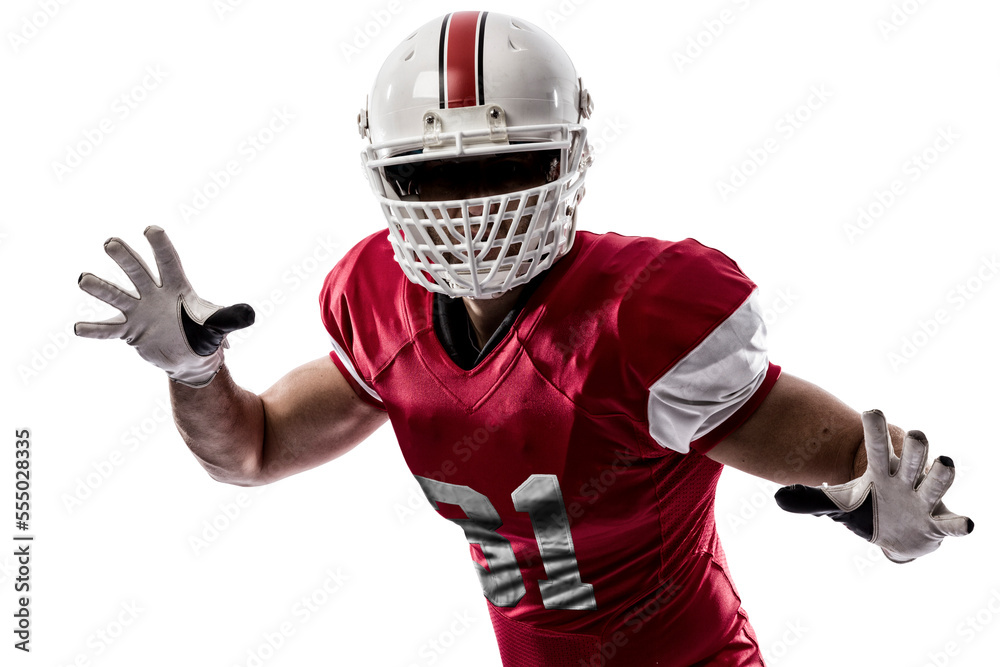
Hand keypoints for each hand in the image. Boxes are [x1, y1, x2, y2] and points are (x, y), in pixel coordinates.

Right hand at [75, 226, 254, 386]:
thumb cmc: (205, 334)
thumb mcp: (218, 326)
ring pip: (117, 295)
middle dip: (125, 258)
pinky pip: (109, 329)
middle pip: (137, 272)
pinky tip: (77, 328)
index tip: (151, 229)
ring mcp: (139, 311)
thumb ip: (230, 317)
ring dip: (100, 287)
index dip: (160, 246)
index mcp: (177, 287)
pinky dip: (94, 329)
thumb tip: (251, 313)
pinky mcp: (130, 331)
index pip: (168, 262)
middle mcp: (154, 294)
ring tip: (83, 279)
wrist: (191, 358)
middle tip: (110, 243)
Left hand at [774, 410, 972, 562]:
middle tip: (915, 433)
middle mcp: (905, 480)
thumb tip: (778, 497)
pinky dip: (958, 524)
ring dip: (941, 475)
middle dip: (915, 446)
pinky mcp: (935, 524)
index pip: (877, 446)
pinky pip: (949, 523)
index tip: (872, 410)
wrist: (894, 537)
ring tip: (946, 463)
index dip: (874, 430)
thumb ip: (809, 500)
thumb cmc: (866, 511)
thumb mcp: (837, 506)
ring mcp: (922, 501)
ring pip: (934, 483)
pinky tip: (966, 525)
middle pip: (912, 458)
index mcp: (881, 471)